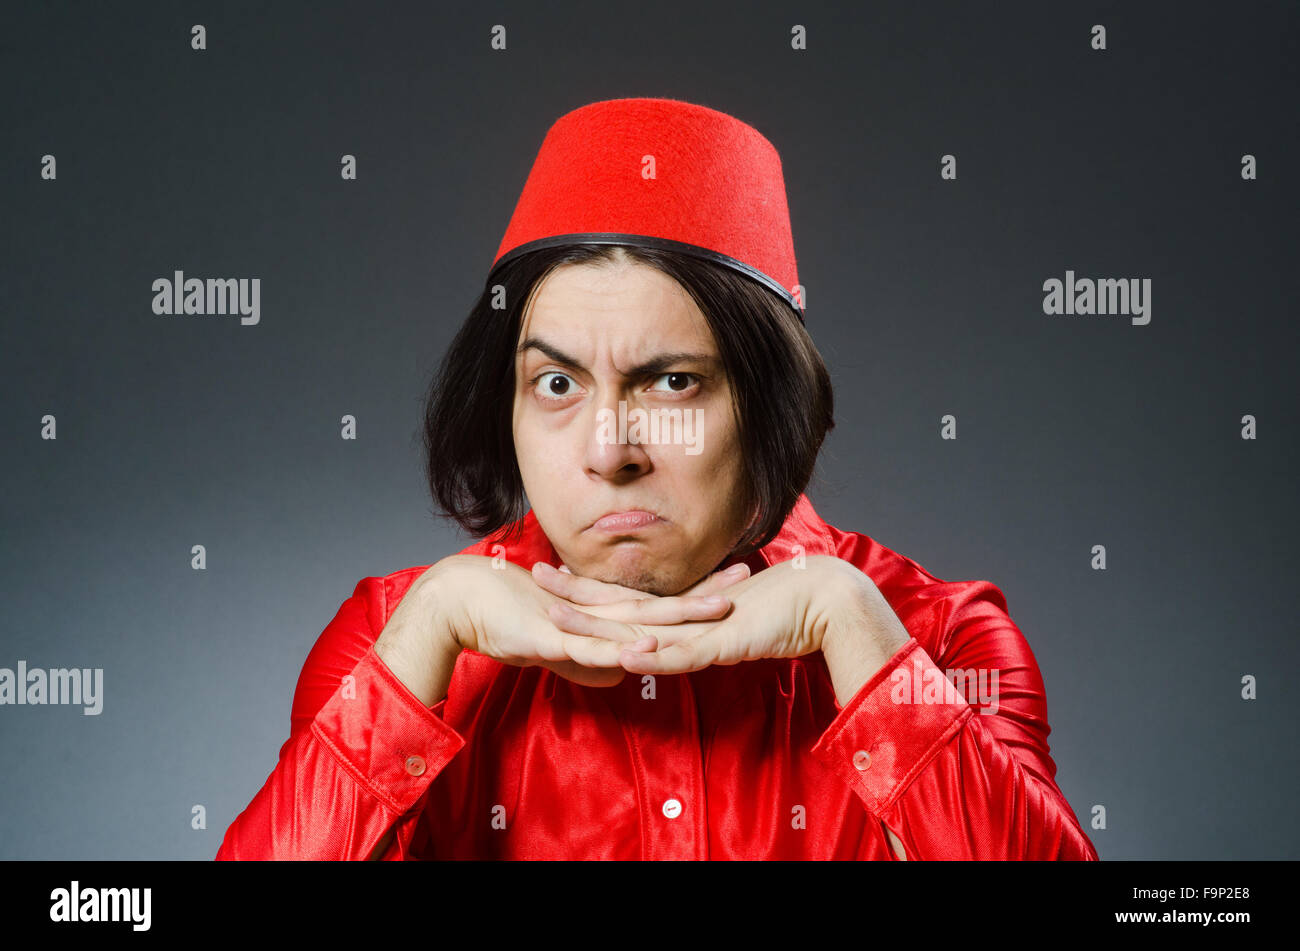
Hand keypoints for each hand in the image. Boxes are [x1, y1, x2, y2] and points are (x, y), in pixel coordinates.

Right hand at [435, 554, 744, 687]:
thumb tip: (619, 677)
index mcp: (597, 610)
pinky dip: (623, 648)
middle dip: (703, 592)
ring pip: (637, 621)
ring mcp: (578, 624)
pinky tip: (650, 646)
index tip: (729, 581)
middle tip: (748, 575)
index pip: (654, 600)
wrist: (458, 605)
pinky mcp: (555, 639)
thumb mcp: (554, 647)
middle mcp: (595, 611)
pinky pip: (595, 648)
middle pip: (659, 602)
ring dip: (679, 616)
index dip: (692, 591)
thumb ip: (586, 662)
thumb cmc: (502, 621)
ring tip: (718, 610)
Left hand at [537, 555, 862, 675]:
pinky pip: (684, 655)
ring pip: (640, 628)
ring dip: (598, 625)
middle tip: (535, 575)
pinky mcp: (725, 643)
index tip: (557, 576)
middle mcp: (686, 615)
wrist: (826, 600)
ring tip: (557, 618)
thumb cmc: (787, 610)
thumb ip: (705, 633)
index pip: (629, 600)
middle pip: (622, 606)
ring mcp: (702, 628)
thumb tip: (685, 637)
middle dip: (577, 595)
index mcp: (685, 610)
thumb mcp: (733, 627)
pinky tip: (626, 654)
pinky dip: (655, 656)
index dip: (592, 591)